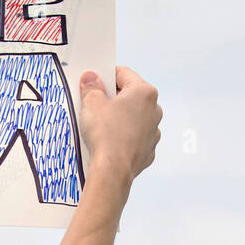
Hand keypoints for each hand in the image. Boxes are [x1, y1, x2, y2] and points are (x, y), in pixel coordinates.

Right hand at [77, 66, 161, 186]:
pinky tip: (109, 142)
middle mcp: (154, 110)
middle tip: (93, 104)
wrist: (113, 171)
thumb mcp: (91, 102)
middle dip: (112, 98)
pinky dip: (122, 136)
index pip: (123, 74)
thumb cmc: (105, 134)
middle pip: (130, 96)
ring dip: (118, 118)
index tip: (93, 82)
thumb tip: (90, 78)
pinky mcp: (148, 150)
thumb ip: (91, 86)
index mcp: (144, 92)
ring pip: (132, 118)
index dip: (105, 76)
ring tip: (100, 125)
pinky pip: (133, 137)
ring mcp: (153, 131)